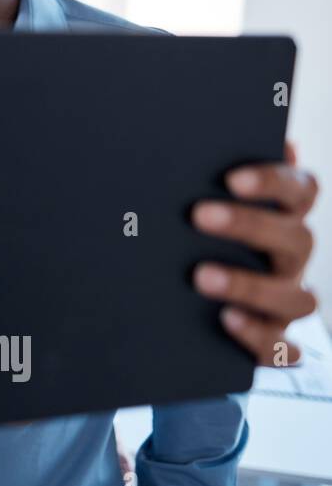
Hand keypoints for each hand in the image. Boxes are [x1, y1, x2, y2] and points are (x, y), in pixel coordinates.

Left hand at [192, 141, 318, 365]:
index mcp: (285, 214)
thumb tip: (194, 139)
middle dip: (249, 225)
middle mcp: (293, 254)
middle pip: (295, 237)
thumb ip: (205, 172)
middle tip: (198, 215)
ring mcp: (287, 297)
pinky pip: (281, 347)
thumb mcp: (199, 198)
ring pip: (296, 297)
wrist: (186, 292)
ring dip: (250, 285)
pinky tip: (227, 321)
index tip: (231, 177)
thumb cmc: (194, 230)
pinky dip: (260, 338)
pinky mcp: (274, 337)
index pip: (299, 189)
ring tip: (200, 276)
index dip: (272, 181)